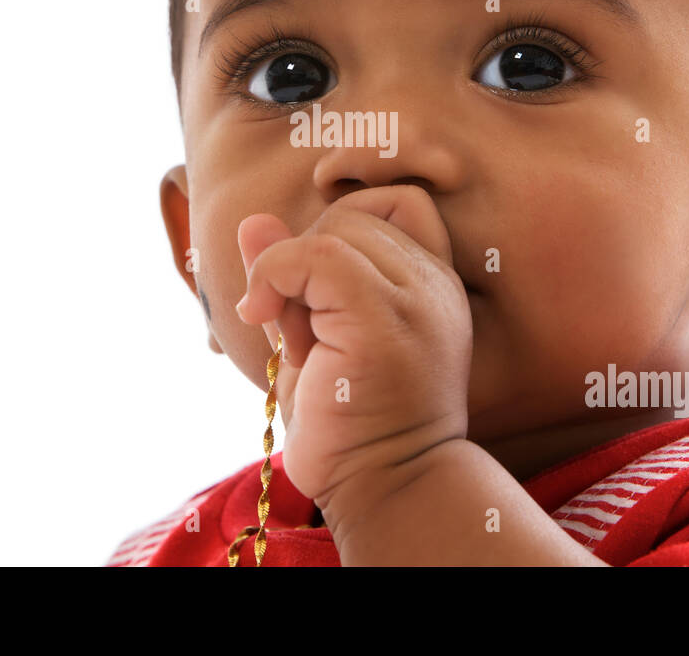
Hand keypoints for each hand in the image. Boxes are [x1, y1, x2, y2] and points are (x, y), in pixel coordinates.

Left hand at [235, 184, 472, 513]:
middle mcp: (434, 284)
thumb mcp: (314, 334)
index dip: (346, 222)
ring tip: (293, 333)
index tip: (313, 280)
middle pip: (353, 214)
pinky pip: (316, 256)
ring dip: (290, 272)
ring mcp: (415, 299)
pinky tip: (263, 316)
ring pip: (333, 230)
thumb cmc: (351, 424)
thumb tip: (254, 221)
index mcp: (432, 284)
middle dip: (307, 256)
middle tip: (299, 324)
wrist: (384, 485)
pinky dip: (275, 274)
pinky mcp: (383, 320)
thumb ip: (292, 276)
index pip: (398, 203)